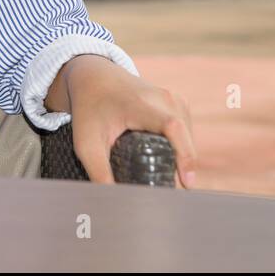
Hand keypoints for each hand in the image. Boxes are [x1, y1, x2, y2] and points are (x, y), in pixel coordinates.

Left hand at [62, 55, 197, 187]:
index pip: (172, 128)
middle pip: (184, 138)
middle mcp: (163, 99)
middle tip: (170, 189)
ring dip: (182, 157)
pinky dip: (181, 146)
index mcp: (141, 104)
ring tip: (168, 176)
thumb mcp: (86, 140)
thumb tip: (110, 200)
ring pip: (188, 137)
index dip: (185, 156)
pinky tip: (171, 162)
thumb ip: (97, 170)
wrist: (92, 75)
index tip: (186, 183)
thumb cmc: (88, 108)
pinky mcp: (178, 102)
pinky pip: (187, 131)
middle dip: (182, 165)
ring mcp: (174, 99)